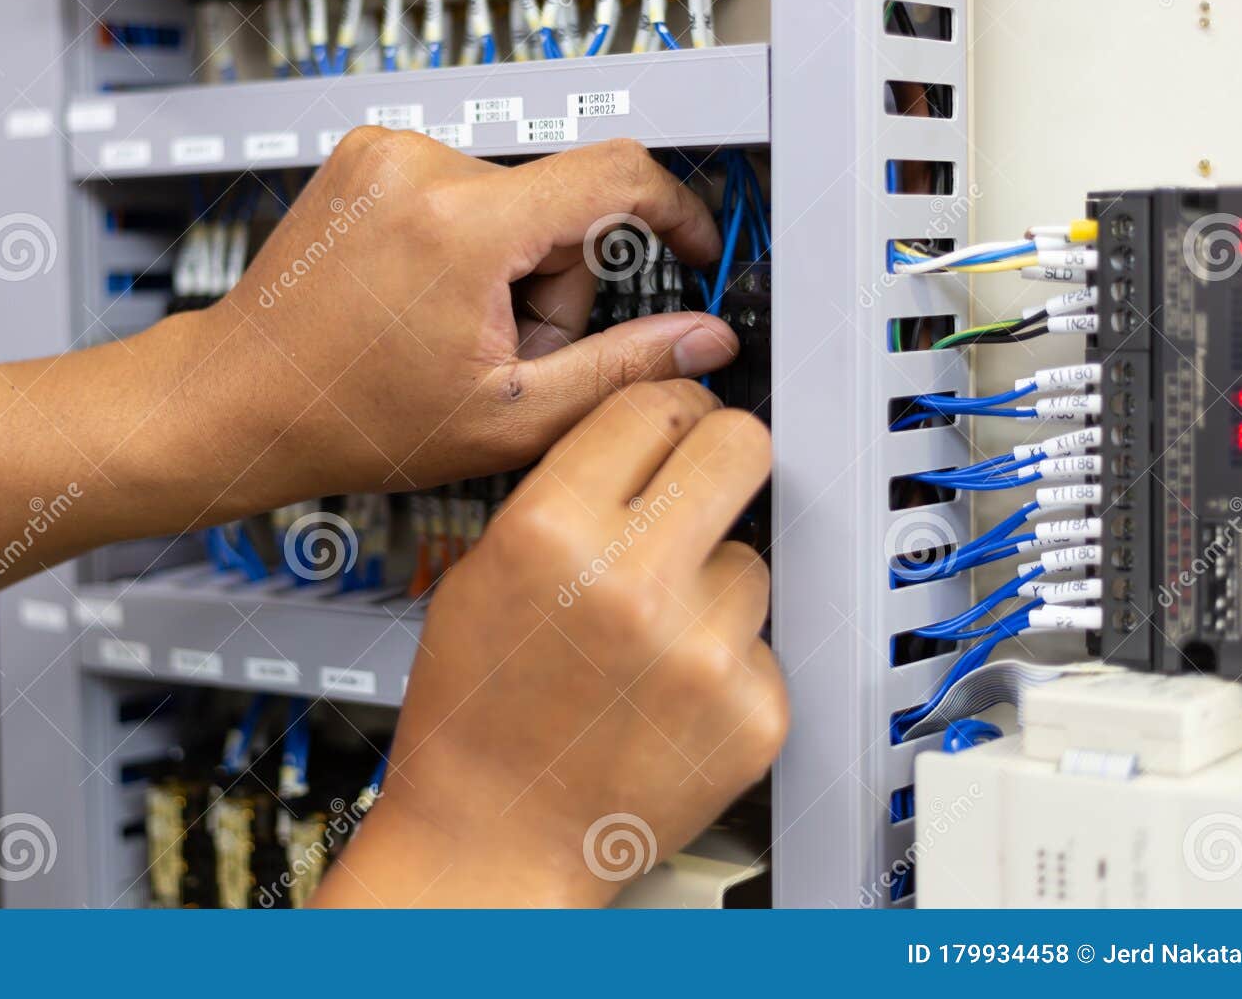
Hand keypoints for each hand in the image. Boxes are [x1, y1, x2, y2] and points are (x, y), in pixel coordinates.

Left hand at [142, 129, 736, 517]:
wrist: (243, 397)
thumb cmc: (349, 416)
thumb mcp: (509, 417)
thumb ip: (622, 371)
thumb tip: (701, 338)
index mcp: (463, 224)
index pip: (618, 175)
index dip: (676, 212)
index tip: (693, 246)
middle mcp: (421, 165)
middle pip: (562, 203)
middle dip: (557, 282)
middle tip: (500, 350)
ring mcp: (387, 152)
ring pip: (515, 199)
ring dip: (511, 264)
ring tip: (450, 329)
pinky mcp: (367, 155)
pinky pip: (464, 187)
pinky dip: (467, 241)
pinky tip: (423, 297)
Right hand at [312, 381, 784, 906]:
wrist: (495, 837)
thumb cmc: (477, 712)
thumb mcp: (482, 571)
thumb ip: (566, 490)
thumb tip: (648, 430)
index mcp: (551, 532)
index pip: (654, 405)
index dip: (667, 410)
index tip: (675, 422)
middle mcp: (633, 583)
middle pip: (739, 446)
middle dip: (721, 454)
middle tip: (703, 484)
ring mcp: (704, 651)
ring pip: (753, 555)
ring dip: (714, 579)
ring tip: (653, 636)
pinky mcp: (754, 711)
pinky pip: (764, 639)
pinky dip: (728, 657)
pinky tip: (672, 692)